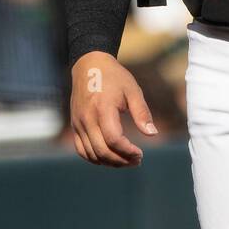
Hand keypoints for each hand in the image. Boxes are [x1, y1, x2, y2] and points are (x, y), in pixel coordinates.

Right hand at [70, 51, 156, 167]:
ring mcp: (79, 123)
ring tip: (126, 161)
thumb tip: (153, 134)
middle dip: (121, 161)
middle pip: (102, 150)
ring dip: (109, 162)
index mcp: (103, 108)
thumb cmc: (115, 77)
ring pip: (91, 154)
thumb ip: (142, 113)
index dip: (128, 151)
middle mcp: (87, 118)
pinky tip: (110, 157)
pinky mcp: (75, 125)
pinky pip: (81, 150)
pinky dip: (95, 158)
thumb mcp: (133, 91)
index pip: (114, 139)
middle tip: (137, 161)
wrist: (89, 66)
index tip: (140, 154)